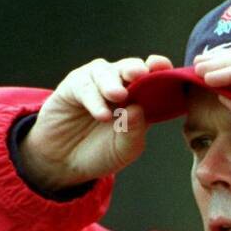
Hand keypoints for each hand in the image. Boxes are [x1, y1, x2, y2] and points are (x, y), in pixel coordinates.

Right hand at [19, 54, 173, 189]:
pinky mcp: (74, 86)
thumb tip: (137, 109)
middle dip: (137, 68)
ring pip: (107, 72)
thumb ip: (134, 132)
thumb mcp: (124, 150)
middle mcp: (119, 85)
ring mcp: (96, 83)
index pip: (154, 78)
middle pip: (130, 68)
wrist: (65, 162)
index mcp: (139, 98)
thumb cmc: (100, 153)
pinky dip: (94, 98)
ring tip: (118, 96)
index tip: (165, 69)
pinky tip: (102, 114)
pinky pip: (85, 86)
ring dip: (113, 82)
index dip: (160, 70)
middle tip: (141, 74)